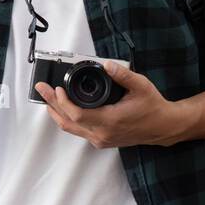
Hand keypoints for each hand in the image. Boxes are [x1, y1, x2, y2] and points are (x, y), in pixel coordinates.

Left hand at [35, 60, 196, 148]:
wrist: (163, 127)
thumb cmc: (153, 107)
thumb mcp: (140, 86)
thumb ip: (122, 74)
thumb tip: (106, 64)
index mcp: (110, 121)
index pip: (76, 114)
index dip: (62, 102)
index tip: (57, 88)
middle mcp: (102, 134)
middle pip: (67, 122)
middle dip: (52, 105)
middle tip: (42, 89)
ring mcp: (101, 139)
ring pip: (71, 129)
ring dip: (57, 113)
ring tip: (48, 98)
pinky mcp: (102, 141)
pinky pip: (79, 131)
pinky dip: (68, 119)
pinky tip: (64, 108)